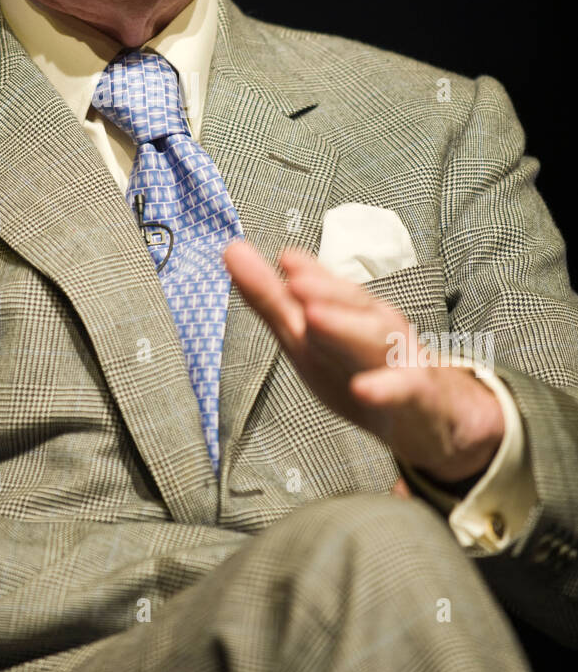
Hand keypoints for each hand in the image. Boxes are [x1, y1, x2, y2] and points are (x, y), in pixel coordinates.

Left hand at [222, 239, 503, 484]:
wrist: (438, 422)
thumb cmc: (367, 370)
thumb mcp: (314, 338)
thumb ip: (274, 299)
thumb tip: (233, 249)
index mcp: (353, 317)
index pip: (331, 293)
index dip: (308, 276)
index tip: (281, 259)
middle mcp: (378, 333)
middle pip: (356, 310)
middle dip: (327, 295)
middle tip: (295, 283)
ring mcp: (402, 365)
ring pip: (378, 344)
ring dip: (348, 330)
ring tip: (314, 319)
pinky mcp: (419, 402)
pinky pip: (405, 393)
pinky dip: (386, 389)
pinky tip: (363, 389)